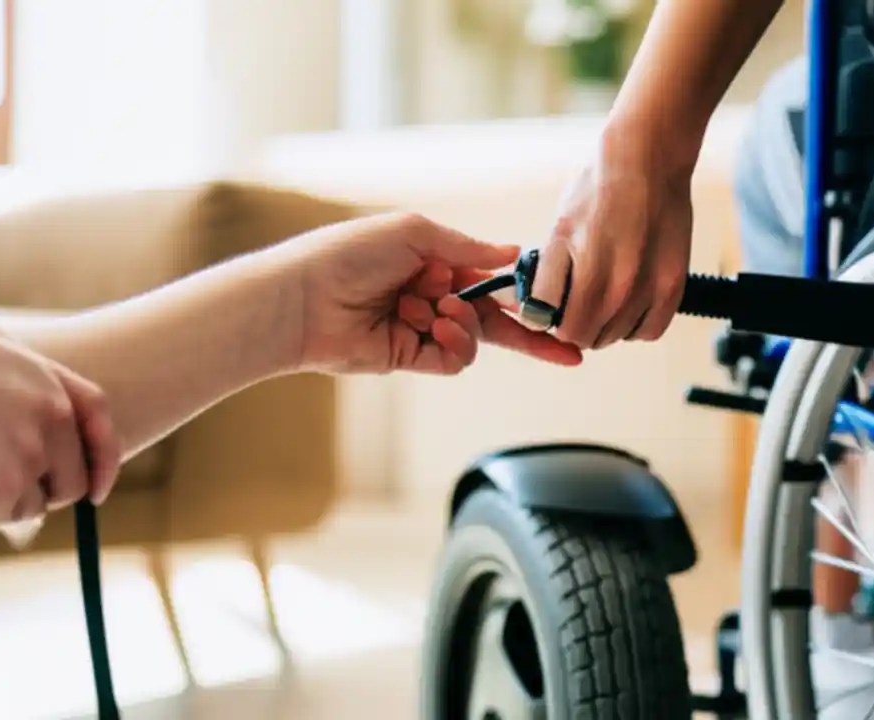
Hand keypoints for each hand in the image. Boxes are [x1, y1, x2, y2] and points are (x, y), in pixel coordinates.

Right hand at [0, 319, 120, 544]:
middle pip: (56, 496)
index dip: (90, 479)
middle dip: (36, 489)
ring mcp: (0, 484)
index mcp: (53, 408)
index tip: (95, 494)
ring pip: (12, 512)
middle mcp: (35, 448)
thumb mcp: (13, 359)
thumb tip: (89, 471)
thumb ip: (62, 403)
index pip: (90, 467)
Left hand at [290, 212, 582, 373]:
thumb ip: (467, 247)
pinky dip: (453, 343)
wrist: (303, 298)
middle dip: (530, 332)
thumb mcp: (414, 232)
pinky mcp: (409, 357)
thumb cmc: (349, 253)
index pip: (490, 277)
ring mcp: (421, 328)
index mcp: (434, 260)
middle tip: (569, 347)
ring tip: (438, 311)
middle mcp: (431, 295)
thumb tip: (511, 254)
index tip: (556, 296)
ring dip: (466, 324)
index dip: (522, 289)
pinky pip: (453, 359)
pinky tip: (435, 327)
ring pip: (474, 337)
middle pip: (494, 317)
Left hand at [530, 124, 693, 348]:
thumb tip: (533, 312)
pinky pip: (650, 330)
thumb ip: (546, 278)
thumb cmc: (597, 189)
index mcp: (588, 274)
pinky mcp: (674, 287)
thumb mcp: (557, 231)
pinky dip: (635, 323)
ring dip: (604, 323)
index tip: (550, 307)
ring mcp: (651, 290)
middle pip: (587, 337)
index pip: (559, 330)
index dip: (548, 320)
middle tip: (574, 298)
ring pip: (617, 336)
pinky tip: (628, 300)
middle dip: (574, 323)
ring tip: (602, 291)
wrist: (648, 161)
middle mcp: (622, 288)